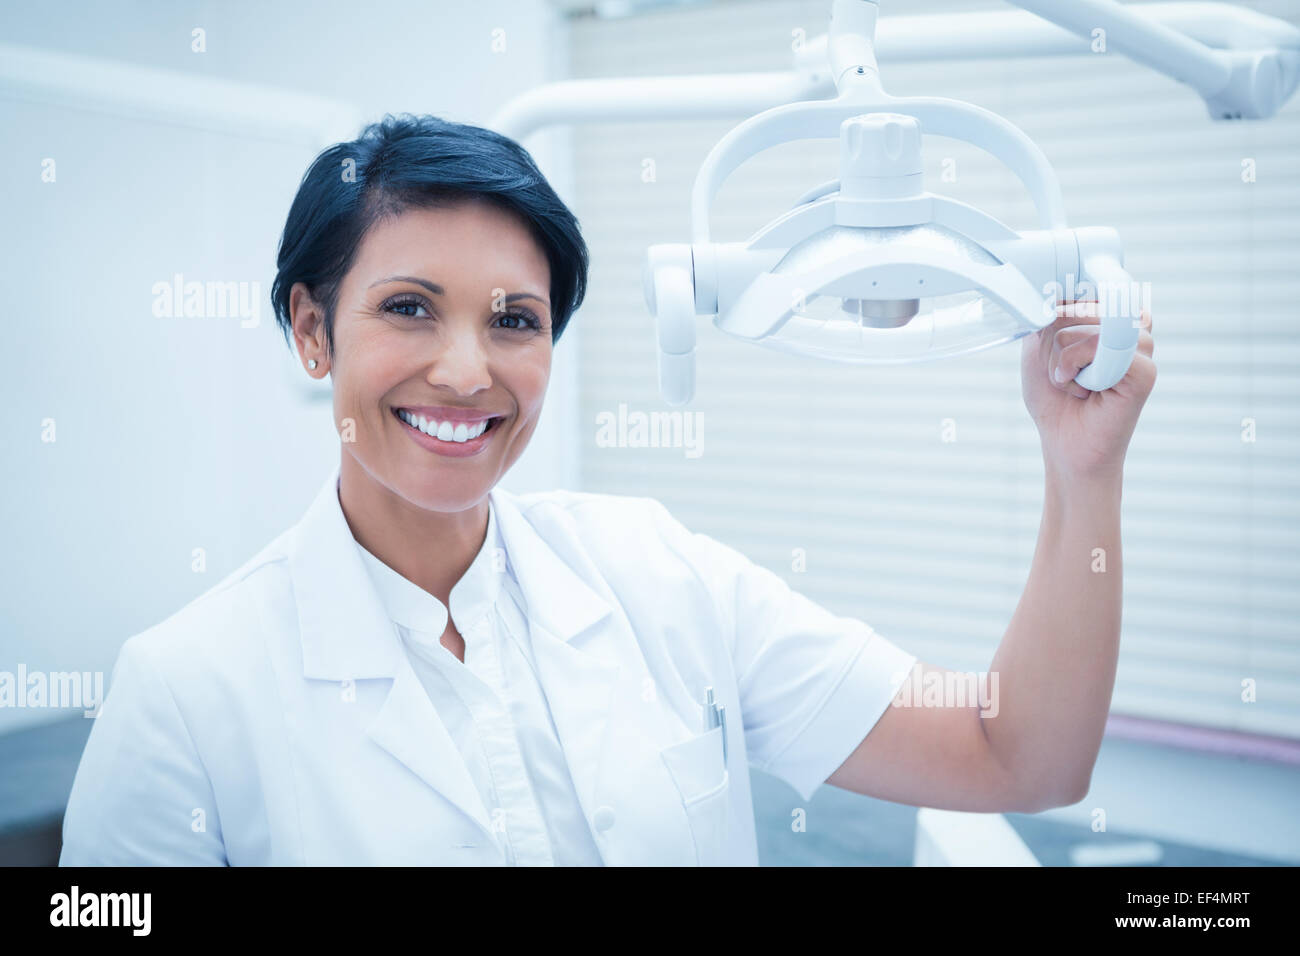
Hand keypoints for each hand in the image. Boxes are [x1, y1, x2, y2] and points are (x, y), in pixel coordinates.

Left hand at [1020, 301, 1157, 479]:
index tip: (1054, 350)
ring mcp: (1141, 345)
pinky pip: (1100, 347)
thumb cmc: (1053, 396)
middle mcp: (1131, 323)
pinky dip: (1075, 370)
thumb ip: (1050, 312)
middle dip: (1053, 346)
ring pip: (1082, 328)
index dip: (1052, 320)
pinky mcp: (1145, 369)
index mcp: (1110, 312)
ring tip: (1077, 384)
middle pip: (1073, 307)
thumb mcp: (1038, 344)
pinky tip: (1086, 391)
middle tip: (1067, 374)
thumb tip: (1064, 296)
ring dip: (1061, 362)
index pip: (1073, 289)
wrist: (1063, 443)